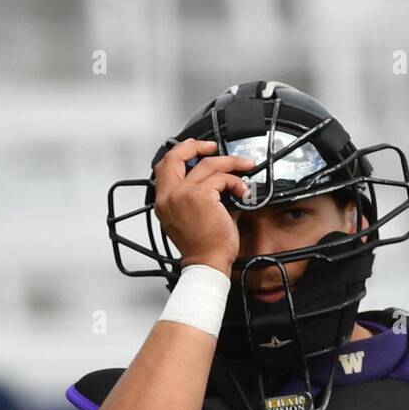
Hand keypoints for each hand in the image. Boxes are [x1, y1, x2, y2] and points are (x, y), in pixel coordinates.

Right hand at [153, 138, 255, 273]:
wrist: (207, 264)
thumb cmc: (203, 248)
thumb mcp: (190, 219)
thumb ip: (197, 197)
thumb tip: (217, 181)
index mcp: (164, 201)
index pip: (165, 167)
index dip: (181, 154)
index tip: (195, 150)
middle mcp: (169, 195)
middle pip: (176, 155)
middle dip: (196, 145)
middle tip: (213, 147)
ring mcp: (183, 194)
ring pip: (207, 164)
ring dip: (230, 162)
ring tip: (244, 167)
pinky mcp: (201, 196)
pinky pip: (222, 178)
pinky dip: (236, 182)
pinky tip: (243, 191)